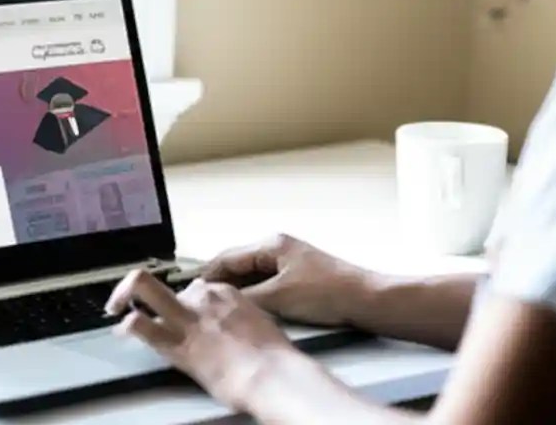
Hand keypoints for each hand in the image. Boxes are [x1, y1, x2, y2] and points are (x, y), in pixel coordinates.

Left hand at [105, 270, 297, 410]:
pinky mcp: (178, 346)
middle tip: (126, 295)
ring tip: (114, 306)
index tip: (177, 310)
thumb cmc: (274, 355)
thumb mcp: (260, 322)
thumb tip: (235, 325)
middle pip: (162, 283)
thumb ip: (238, 316)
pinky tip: (121, 328)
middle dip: (137, 285)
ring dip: (123, 295)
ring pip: (145, 289)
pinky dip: (128, 326)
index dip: (180, 301)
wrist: (272, 374)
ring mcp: (187, 319)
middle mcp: (201, 298)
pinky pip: (143, 328)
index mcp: (223, 291)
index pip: (191, 289)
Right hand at [201, 234, 374, 326]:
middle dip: (219, 283)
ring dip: (235, 290)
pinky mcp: (297, 277)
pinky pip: (264, 283)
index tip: (189, 291)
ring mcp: (288, 262)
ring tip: (218, 310)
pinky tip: (245, 310)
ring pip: (250, 275)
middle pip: (237, 265)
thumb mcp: (279, 297)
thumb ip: (246, 297)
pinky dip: (252, 295)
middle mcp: (277, 248)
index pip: (227, 257)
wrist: (366, 300)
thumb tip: (220, 300)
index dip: (207, 275)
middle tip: (200, 303)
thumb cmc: (326, 293)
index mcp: (271, 244)